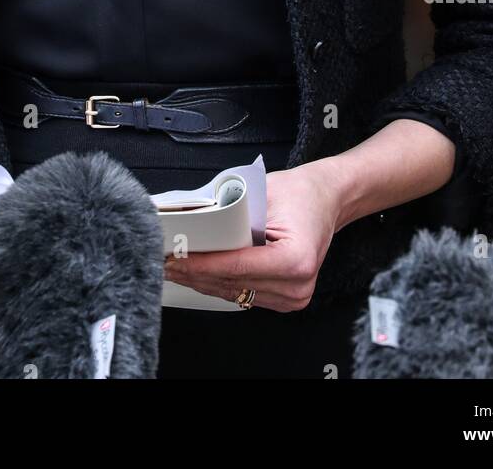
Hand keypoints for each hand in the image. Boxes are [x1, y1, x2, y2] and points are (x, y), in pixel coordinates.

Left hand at [162, 162, 347, 311]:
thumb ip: (231, 211)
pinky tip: (197, 273)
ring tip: (174, 267)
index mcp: (296, 259)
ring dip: (202, 281)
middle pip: (231, 284)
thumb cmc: (302, 192)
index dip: (201, 264)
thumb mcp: (264, 193)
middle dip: (194, 272)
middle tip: (164, 260)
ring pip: (233, 293)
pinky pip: (243, 294)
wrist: (328, 200)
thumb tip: (192, 220)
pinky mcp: (285, 299)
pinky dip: (219, 283)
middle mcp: (297, 286)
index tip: (174, 259)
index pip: (236, 267)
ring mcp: (292, 297)